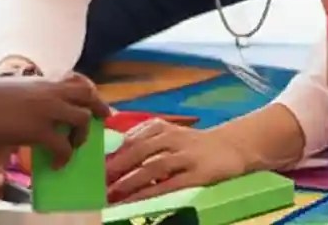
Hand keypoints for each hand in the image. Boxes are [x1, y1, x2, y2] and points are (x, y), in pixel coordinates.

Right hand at [0, 72, 111, 165]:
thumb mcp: (10, 91)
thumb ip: (26, 98)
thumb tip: (29, 110)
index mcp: (41, 81)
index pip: (75, 78)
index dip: (88, 90)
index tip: (92, 100)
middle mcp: (48, 91)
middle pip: (87, 94)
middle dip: (98, 107)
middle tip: (102, 119)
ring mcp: (45, 109)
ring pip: (82, 119)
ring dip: (82, 135)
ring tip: (72, 148)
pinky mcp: (38, 130)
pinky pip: (64, 146)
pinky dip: (65, 157)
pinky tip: (56, 165)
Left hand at [105, 119, 248, 202]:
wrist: (233, 147)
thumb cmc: (193, 144)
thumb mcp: (169, 134)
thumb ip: (144, 138)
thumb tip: (113, 152)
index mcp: (162, 127)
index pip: (132, 138)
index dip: (113, 153)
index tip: (95, 167)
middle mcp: (173, 138)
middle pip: (139, 151)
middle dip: (117, 167)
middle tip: (99, 182)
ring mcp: (186, 156)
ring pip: (153, 167)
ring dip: (131, 181)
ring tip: (113, 194)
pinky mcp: (198, 174)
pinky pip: (171, 185)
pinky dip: (152, 192)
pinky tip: (138, 200)